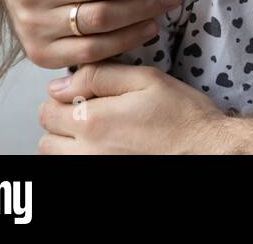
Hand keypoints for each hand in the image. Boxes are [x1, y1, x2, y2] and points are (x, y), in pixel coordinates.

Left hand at [38, 63, 231, 153]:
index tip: (85, 93)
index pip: (48, 108)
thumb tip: (61, 84)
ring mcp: (93, 168)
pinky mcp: (103, 176)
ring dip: (66, 142)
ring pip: (55, 156)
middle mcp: (86, 150)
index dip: (64, 96)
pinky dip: (81, 155)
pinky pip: (73, 166)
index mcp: (93, 120)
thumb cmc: (182, 116)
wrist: (206, 150)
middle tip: (91, 111)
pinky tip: (106, 147)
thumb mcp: (147, 79)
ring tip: (97, 131)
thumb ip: (100, 77)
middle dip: (61, 120)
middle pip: (47, 135)